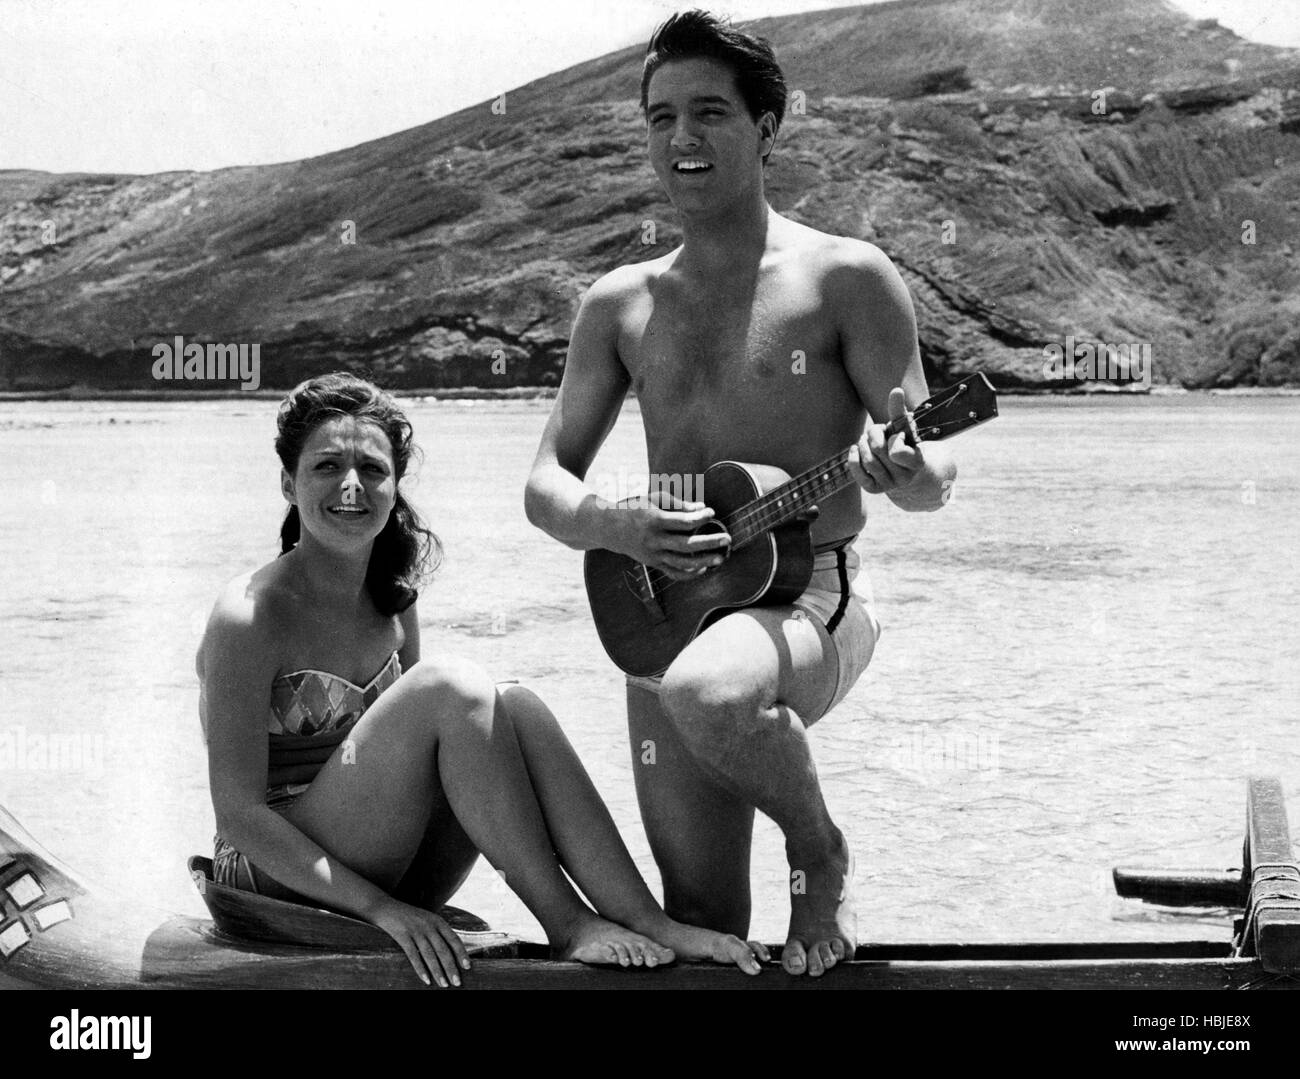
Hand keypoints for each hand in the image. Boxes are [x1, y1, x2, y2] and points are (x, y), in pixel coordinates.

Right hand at [367, 897, 471, 986]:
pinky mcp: (403, 936)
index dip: (461, 953)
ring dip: (438, 971)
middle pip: (443, 949)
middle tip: (457, 982)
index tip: (468, 966)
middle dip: (451, 967)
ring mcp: (416, 931)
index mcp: (438, 921)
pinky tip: (426, 979)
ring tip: (444, 984)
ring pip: (430, 954)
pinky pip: (413, 955)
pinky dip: (420, 969)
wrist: (386, 908)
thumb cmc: (409, 917)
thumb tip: (450, 953)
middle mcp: (429, 925)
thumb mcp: (427, 920)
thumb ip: (438, 933)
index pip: (454, 939)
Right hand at [614, 490, 729, 580]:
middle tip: (727, 538)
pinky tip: (704, 568)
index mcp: (654, 520)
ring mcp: (653, 554)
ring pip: (682, 563)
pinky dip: (689, 573)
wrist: (609, 528)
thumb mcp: (654, 499)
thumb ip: (679, 504)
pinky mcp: (653, 563)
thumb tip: (702, 508)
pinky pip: (673, 573)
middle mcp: (653, 540)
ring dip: (704, 561)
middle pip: (686, 545)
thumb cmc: (635, 508)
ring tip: (721, 557)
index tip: (711, 513)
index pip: (683, 522)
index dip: (700, 517)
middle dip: (709, 542)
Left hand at [853, 387, 922, 494]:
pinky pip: (858, 473)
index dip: (892, 438)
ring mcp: (889, 486)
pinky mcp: (874, 489)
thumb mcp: (904, 427)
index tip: (896, 435)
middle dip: (872, 435)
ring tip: (865, 439)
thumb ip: (899, 411)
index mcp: (916, 462)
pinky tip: (856, 449)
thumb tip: (896, 390)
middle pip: (878, 450)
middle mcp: (904, 478)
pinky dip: (853, 458)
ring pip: (868, 460)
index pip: (896, 451)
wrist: (903, 469)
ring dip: (862, 444)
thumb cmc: (903, 442)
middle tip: (874, 431)